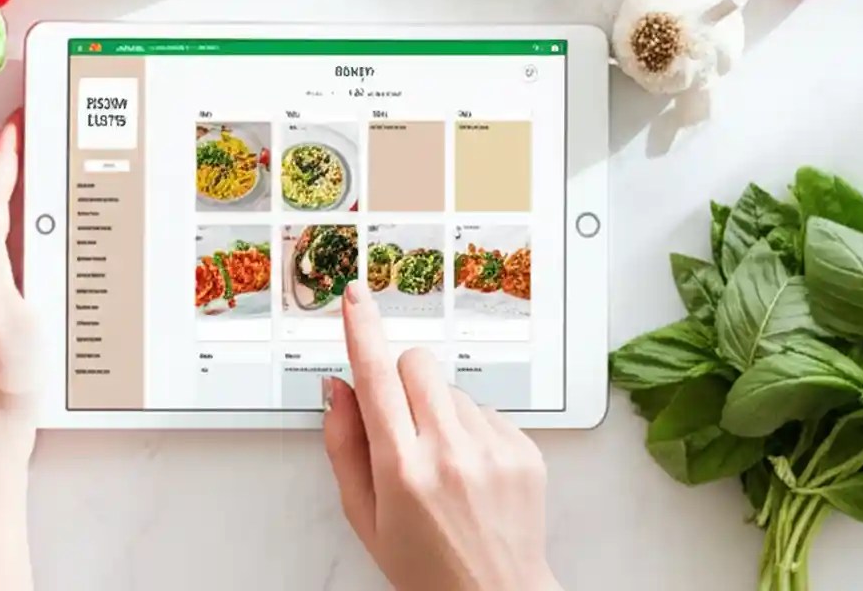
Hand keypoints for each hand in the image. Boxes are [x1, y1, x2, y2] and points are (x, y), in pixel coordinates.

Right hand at [324, 281, 560, 590]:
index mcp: (402, 471)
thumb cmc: (424, 566)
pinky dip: (472, 430)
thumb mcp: (364, 516)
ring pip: (453, 388)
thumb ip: (343, 446)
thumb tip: (337, 389)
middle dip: (402, 380)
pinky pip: (487, 409)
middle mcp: (450, 454)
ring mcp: (493, 450)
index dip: (362, 332)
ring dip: (439, 411)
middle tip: (402, 422)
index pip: (376, 381)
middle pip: (418, 365)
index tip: (355, 298)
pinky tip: (471, 471)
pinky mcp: (524, 449)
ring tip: (443, 464)